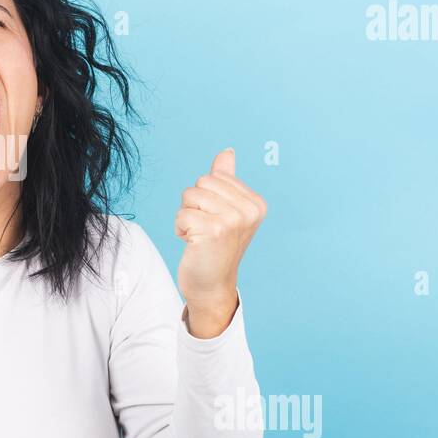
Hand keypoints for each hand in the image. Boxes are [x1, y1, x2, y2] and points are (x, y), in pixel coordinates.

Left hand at [174, 148, 265, 336]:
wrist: (211, 285)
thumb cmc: (215, 246)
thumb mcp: (225, 210)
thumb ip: (225, 180)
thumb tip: (227, 152)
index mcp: (256, 203)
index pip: (214, 176)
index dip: (205, 196)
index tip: (215, 219)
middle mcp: (249, 210)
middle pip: (201, 182)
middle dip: (194, 204)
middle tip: (205, 229)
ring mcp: (234, 220)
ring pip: (190, 196)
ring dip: (186, 216)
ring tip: (199, 236)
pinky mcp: (215, 230)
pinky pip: (182, 214)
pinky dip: (181, 229)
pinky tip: (193, 244)